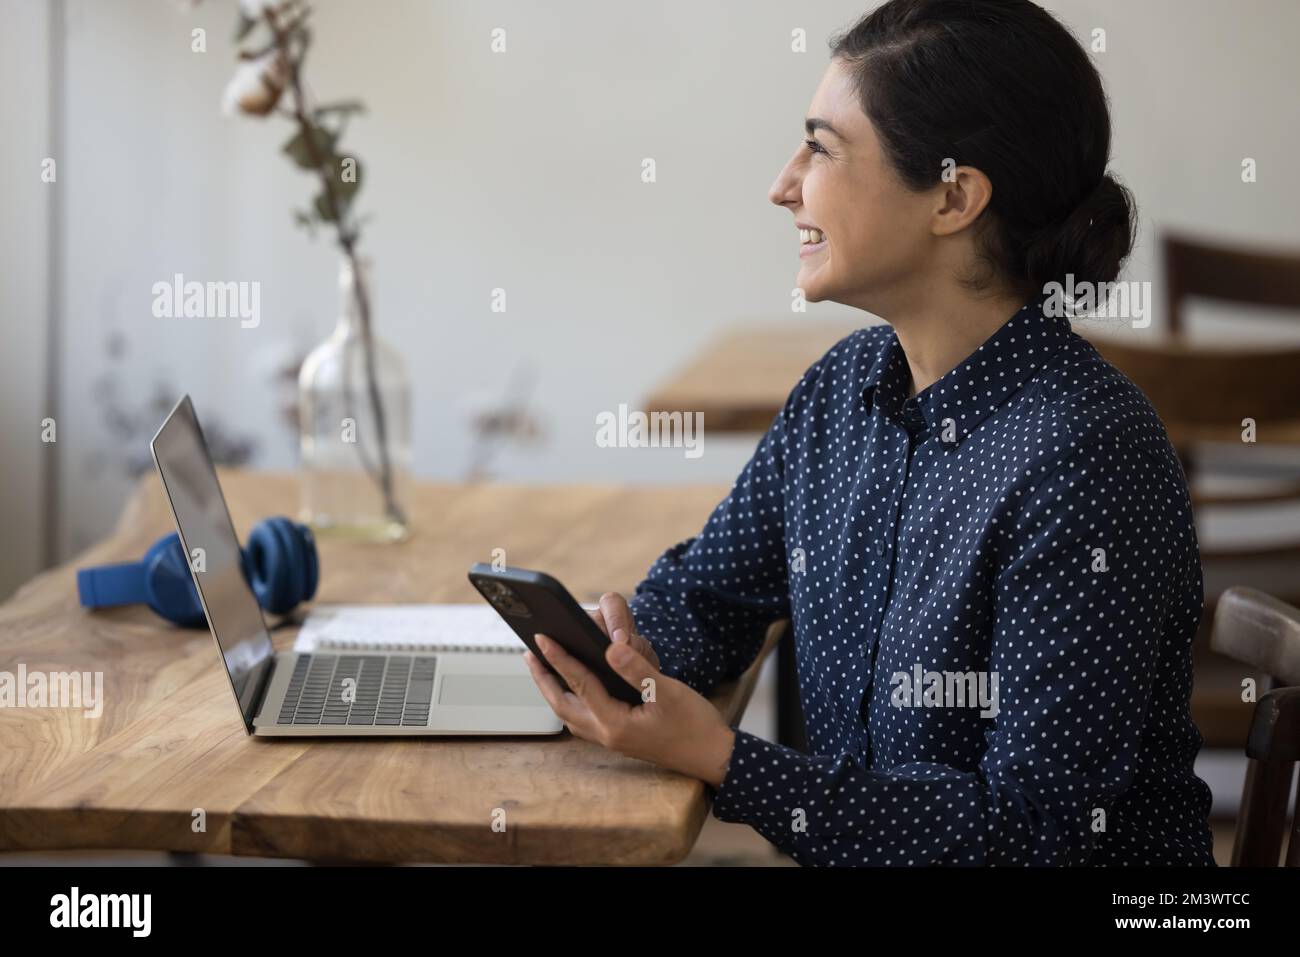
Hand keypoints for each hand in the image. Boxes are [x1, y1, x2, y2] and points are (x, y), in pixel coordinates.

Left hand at [523, 591, 734, 787]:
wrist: (713, 757)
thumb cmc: (695, 725)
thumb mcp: (668, 691)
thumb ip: (638, 669)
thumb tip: (611, 648)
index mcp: (615, 723)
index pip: (580, 684)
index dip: (560, 659)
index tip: (543, 639)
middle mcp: (607, 734)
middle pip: (562, 704)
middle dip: (544, 678)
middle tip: (530, 653)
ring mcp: (612, 740)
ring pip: (570, 714)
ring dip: (554, 691)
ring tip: (544, 668)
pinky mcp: (619, 739)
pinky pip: (583, 720)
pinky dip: (571, 701)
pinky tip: (574, 690)